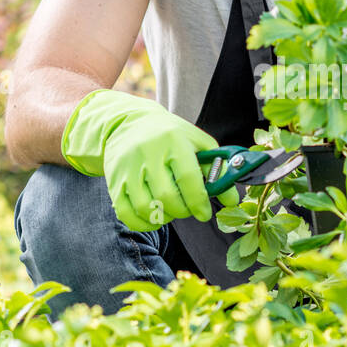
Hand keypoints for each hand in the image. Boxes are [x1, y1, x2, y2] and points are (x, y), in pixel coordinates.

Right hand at [61, 89, 238, 231]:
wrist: (126, 123)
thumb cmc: (169, 135)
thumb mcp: (196, 143)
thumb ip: (216, 169)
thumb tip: (232, 199)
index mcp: (173, 141)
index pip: (188, 178)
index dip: (199, 202)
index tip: (205, 213)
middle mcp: (147, 153)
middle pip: (167, 197)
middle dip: (183, 211)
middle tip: (188, 209)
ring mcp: (128, 168)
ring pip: (146, 208)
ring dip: (164, 218)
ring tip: (171, 210)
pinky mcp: (114, 182)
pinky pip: (126, 214)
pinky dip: (143, 223)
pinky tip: (154, 217)